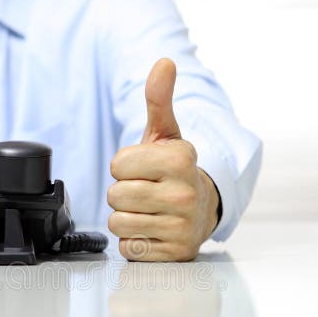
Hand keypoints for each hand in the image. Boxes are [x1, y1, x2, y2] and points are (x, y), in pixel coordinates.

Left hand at [107, 59, 220, 261]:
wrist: (202, 210)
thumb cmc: (175, 172)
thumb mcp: (167, 134)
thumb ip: (159, 100)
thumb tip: (163, 63)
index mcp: (181, 160)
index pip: (117, 165)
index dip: (123, 167)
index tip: (143, 169)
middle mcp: (184, 194)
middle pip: (115, 195)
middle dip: (123, 193)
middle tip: (145, 192)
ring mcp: (181, 227)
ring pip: (118, 222)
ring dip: (126, 218)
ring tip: (148, 211)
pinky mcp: (174, 253)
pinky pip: (129, 248)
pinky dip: (134, 242)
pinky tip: (152, 231)